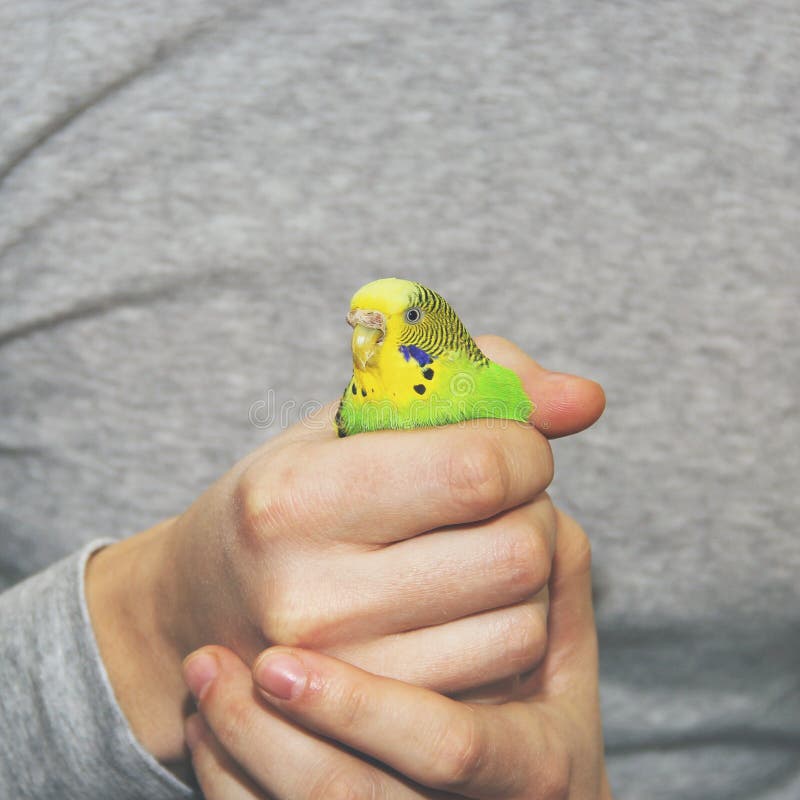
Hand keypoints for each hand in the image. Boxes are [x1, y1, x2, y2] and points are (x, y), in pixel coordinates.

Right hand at [85, 336, 603, 770]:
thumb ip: (475, 380)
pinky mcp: (370, 724)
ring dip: (529, 570)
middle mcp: (309, 594)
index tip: (508, 442)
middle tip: (496, 496)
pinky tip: (470, 596)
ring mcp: (340, 674)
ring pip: (523, 619)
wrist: (208, 594)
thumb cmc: (294, 489)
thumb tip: (585, 400)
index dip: (524, 444)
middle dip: (532, 508)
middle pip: (515, 551)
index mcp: (296, 496)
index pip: (477, 469)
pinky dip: (511, 621)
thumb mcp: (357, 414)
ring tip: (479, 543)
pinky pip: (503, 671)